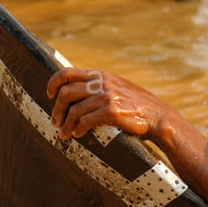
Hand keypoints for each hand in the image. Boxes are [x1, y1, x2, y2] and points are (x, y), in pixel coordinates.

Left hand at [46, 67, 164, 140]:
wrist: (158, 116)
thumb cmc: (135, 105)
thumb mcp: (116, 87)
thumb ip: (97, 86)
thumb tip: (73, 94)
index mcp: (100, 75)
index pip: (67, 72)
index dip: (53, 83)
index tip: (49, 95)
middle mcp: (102, 83)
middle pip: (66, 92)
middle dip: (56, 109)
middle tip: (55, 122)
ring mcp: (107, 96)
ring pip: (74, 110)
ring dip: (65, 124)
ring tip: (64, 134)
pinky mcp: (112, 112)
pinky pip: (86, 121)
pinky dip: (78, 129)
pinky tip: (78, 134)